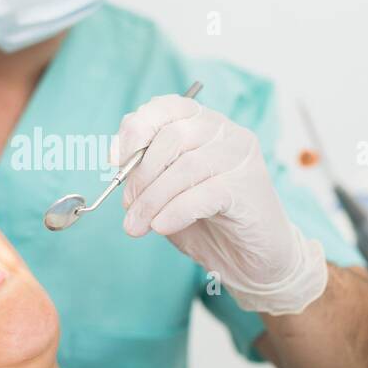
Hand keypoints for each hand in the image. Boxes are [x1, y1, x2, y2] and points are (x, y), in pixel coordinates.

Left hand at [110, 94, 327, 314]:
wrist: (251, 261)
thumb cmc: (206, 222)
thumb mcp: (166, 192)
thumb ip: (145, 171)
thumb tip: (117, 159)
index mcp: (203, 124)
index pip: (166, 106)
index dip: (136, 130)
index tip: (117, 162)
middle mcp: (225, 132)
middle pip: (173, 137)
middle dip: (141, 175)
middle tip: (128, 206)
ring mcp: (240, 157)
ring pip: (186, 167)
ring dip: (153, 199)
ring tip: (138, 226)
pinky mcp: (248, 186)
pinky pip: (203, 193)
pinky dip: (175, 211)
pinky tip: (162, 226)